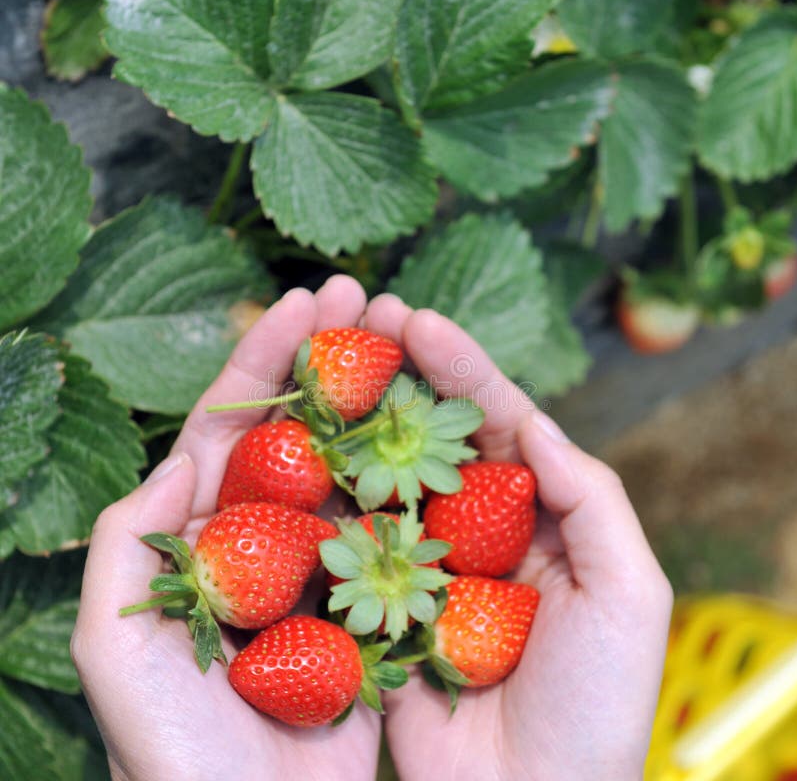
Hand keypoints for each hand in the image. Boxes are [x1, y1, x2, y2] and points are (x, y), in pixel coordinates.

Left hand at [71, 277, 379, 780]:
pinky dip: (412, 477)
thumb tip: (181, 455)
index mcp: (204, 533)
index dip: (266, 359)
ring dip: (377, 403)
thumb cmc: (170, 746)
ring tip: (412, 344)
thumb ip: (127, 545)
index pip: (233, 424)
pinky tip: (440, 434)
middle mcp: (264, 537)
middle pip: (300, 428)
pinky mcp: (365, 599)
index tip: (305, 302)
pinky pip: (391, 526)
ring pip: (352, 466)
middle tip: (366, 298)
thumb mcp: (118, 646)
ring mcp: (319, 563)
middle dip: (329, 359)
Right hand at [362, 296, 673, 780]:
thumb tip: (533, 419)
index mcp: (536, 513)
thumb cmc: (599, 701)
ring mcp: (421, 560)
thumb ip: (592, 496)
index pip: (493, 422)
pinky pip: (348, 539)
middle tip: (358, 318)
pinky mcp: (378, 602)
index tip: (416, 319)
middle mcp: (475, 525)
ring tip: (319, 361)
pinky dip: (323, 493)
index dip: (458, 368)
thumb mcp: (629, 590)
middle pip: (430, 434)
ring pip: (384, 474)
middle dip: (397, 373)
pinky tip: (296, 448)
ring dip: (354, 418)